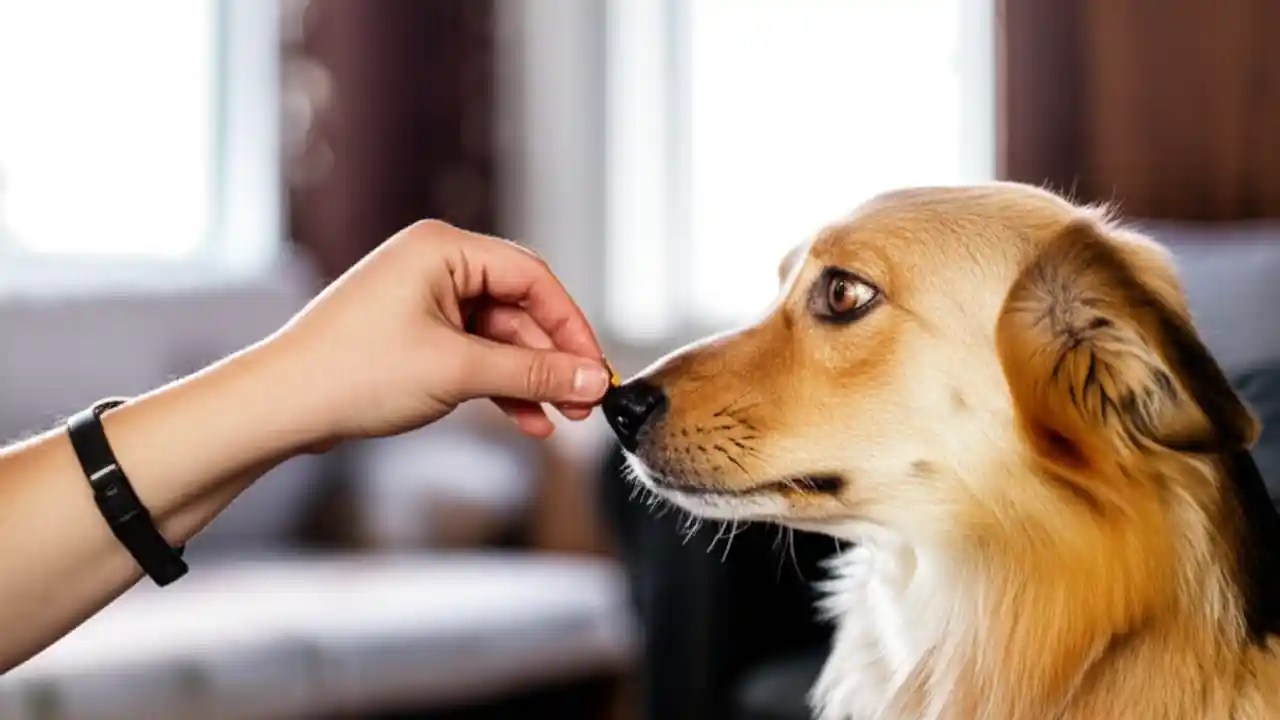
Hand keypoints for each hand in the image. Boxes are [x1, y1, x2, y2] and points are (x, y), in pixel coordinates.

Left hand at [267, 220, 609, 441]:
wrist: (281, 406)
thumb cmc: (353, 373)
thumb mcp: (457, 372)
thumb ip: (532, 373)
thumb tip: (590, 378)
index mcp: (443, 249)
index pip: (532, 277)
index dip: (571, 325)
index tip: (595, 369)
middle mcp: (435, 265)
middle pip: (519, 308)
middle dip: (552, 359)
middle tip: (584, 402)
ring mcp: (424, 300)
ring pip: (499, 337)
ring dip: (529, 378)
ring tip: (561, 418)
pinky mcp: (415, 334)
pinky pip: (474, 354)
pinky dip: (499, 386)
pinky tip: (526, 420)